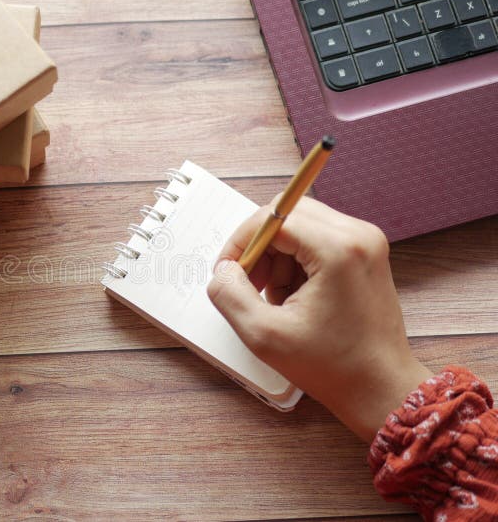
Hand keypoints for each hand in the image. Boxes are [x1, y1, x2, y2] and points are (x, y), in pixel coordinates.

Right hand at [207, 196, 431, 440]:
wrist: (380, 388)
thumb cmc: (331, 367)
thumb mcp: (263, 335)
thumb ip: (230, 295)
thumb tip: (222, 270)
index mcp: (338, 249)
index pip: (273, 218)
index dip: (241, 242)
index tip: (228, 273)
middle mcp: (358, 235)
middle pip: (287, 213)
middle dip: (259, 246)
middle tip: (249, 284)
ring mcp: (366, 242)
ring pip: (300, 225)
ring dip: (277, 256)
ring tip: (276, 298)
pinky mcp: (366, 253)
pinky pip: (317, 239)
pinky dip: (296, 262)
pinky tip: (294, 296)